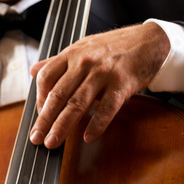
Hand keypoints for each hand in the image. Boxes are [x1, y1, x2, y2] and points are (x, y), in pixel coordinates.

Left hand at [29, 23, 169, 148]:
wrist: (150, 41)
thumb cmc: (114, 47)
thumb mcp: (82, 48)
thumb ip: (57, 62)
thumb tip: (33, 70)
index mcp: (72, 54)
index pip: (46, 78)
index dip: (39, 99)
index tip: (39, 116)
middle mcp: (84, 63)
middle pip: (58, 95)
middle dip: (44, 119)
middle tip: (36, 138)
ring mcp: (102, 73)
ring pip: (77, 103)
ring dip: (62, 126)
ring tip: (52, 142)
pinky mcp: (122, 83)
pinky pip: (106, 108)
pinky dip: (96, 124)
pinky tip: (87, 137)